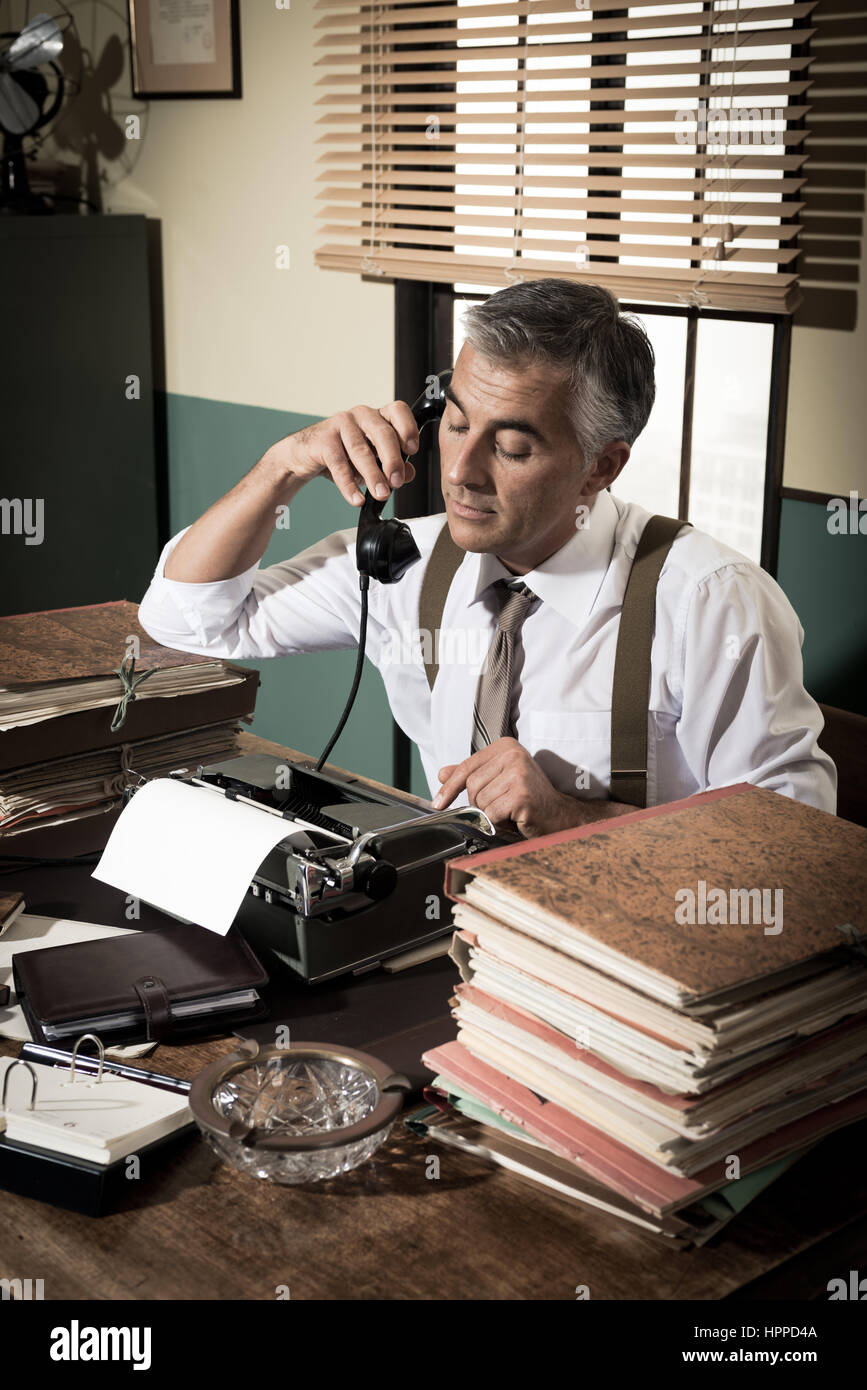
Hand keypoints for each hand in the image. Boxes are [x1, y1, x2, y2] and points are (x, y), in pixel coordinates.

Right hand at [276, 401, 419, 507]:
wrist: (305, 455)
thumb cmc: (343, 454)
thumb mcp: (372, 461)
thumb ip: (391, 466)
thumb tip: (408, 473)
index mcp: (378, 416)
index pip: (398, 411)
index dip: (407, 428)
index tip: (412, 450)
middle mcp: (362, 415)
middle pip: (382, 433)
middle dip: (392, 460)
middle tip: (397, 481)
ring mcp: (341, 424)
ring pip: (360, 450)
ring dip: (373, 475)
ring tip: (381, 494)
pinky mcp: (323, 439)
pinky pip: (338, 463)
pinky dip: (348, 484)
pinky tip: (356, 498)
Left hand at [433, 737, 634, 838]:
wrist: (560, 816)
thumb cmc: (529, 798)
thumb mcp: (499, 781)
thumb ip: (472, 774)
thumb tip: (441, 773)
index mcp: (506, 746)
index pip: (467, 766)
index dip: (450, 787)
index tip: (438, 802)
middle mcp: (513, 754)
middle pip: (472, 785)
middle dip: (479, 803)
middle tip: (499, 808)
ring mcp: (519, 773)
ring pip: (480, 800)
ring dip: (491, 814)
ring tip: (510, 812)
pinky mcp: (521, 794)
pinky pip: (492, 813)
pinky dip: (499, 822)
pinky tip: (515, 818)